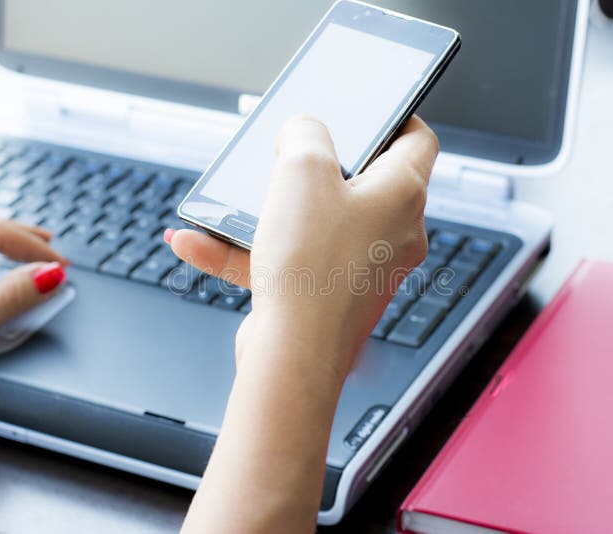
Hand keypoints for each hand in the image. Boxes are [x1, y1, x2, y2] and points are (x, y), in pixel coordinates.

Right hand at [167, 115, 437, 379]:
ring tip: (226, 199)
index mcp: (402, 196)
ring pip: (312, 223)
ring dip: (264, 211)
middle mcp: (391, 234)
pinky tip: (194, 242)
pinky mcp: (326, 296)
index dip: (394, 117)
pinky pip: (285, 261)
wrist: (293, 354)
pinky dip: (245, 251)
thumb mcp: (302, 169)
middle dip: (313, 166)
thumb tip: (303, 131)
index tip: (363, 111)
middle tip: (285, 152)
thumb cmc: (311, 264)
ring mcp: (360, 269)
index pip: (418, 141)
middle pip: (360, 182)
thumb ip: (304, 133)